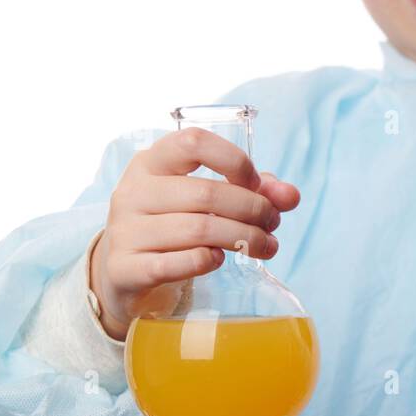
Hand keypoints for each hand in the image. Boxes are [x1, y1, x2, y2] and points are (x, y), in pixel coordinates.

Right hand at [90, 127, 300, 339]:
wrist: (127, 273)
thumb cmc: (175, 225)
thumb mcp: (206, 200)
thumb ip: (251, 191)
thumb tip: (290, 195)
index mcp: (151, 162)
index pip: (193, 142)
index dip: (235, 161)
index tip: (255, 184)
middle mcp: (133, 191)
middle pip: (205, 193)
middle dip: (253, 209)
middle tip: (272, 223)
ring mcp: (125, 230)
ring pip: (198, 229)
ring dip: (243, 238)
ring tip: (265, 246)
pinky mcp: (125, 269)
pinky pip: (175, 263)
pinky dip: (207, 261)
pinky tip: (220, 259)